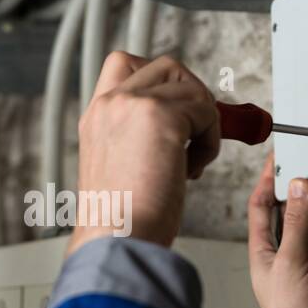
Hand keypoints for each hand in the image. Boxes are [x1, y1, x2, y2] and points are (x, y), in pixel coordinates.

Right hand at [67, 52, 220, 255]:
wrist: (116, 241)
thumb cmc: (123, 221)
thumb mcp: (123, 166)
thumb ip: (142, 136)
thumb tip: (186, 124)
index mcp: (97, 117)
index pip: (127, 66)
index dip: (162, 85)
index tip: (180, 115)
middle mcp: (109, 105)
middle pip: (167, 67)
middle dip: (192, 98)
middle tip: (195, 136)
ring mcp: (131, 105)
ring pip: (190, 85)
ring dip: (204, 121)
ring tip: (191, 160)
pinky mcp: (159, 116)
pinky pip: (206, 110)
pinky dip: (210, 141)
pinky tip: (191, 169)